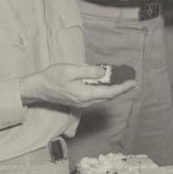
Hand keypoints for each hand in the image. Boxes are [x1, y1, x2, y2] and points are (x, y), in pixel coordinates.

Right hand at [20, 63, 136, 108]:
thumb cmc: (53, 77)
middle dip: (121, 89)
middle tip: (131, 82)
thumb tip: (104, 72)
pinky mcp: (78, 101)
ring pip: (102, 97)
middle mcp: (86, 102)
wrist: (39, 88)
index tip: (133, 83)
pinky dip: (103, 90)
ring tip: (121, 82)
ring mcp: (82, 103)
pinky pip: (96, 96)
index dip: (123, 88)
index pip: (110, 92)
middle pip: (108, 96)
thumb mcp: (71, 70)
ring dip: (112, 90)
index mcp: (86, 94)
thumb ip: (89, 71)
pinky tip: (104, 83)